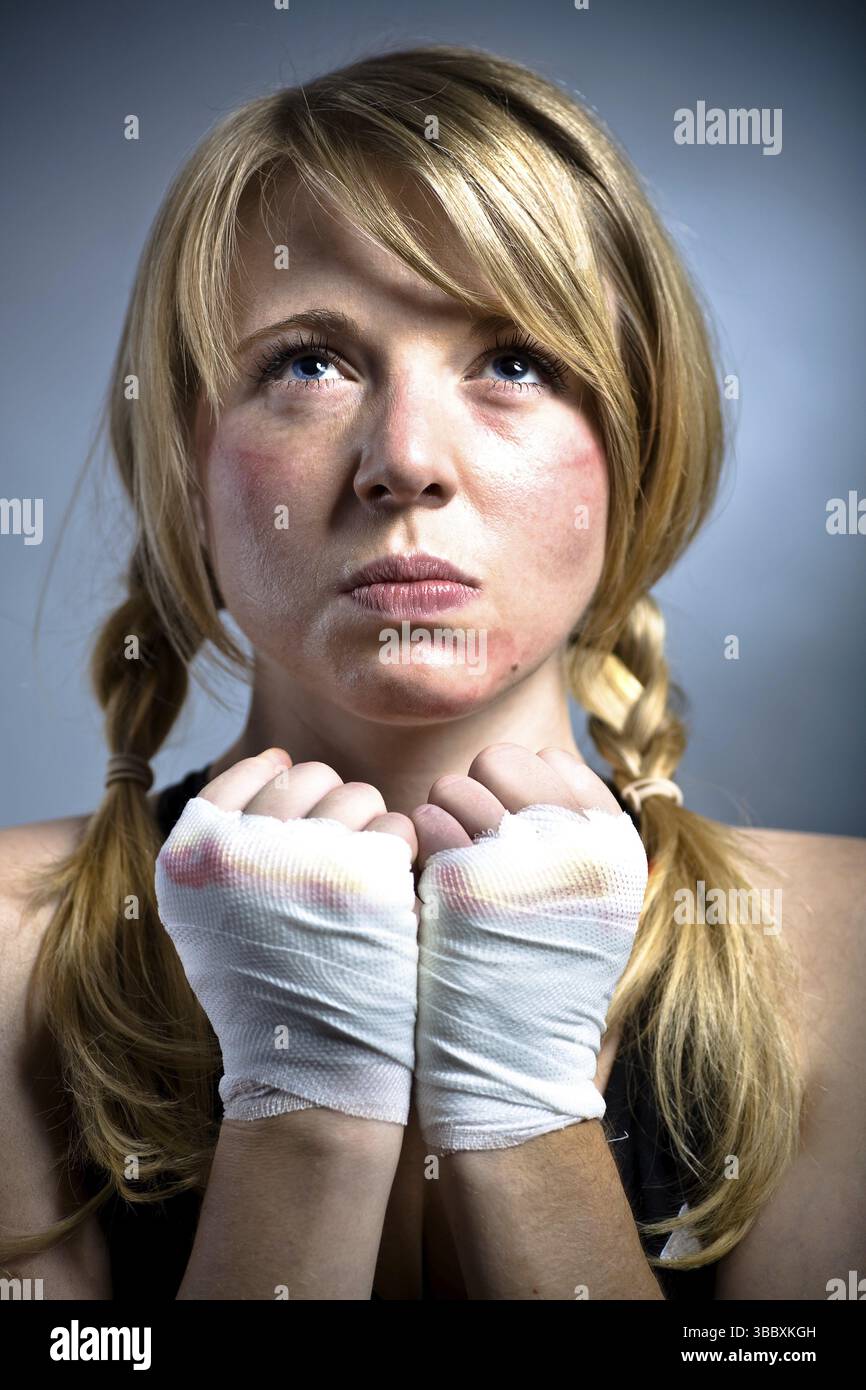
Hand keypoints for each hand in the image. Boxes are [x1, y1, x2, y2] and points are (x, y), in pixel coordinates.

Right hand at [155, 749, 419, 1124]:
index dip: (277, 782)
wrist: (307, 1067)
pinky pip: (396, 828)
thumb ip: (223, 842)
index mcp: (189, 857)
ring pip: (356, 795)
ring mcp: (299, 859)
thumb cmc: (263, 991)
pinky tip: (388, 897)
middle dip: (331, 806)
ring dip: (370, 829)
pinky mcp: (361, 876)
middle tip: (339, 856)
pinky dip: (400, 856)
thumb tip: (274, 760)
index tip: (297, 808)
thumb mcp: (209, 915)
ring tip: (362, 880)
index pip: (242, 777)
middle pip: (305, 777)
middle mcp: (235, 850)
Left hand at [408, 744, 647, 1153]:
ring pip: (453, 785)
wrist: (515, 1065)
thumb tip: (541, 761)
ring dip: (440, 820)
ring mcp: (524, 863)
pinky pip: (425, 823)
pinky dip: (417, 846)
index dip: (522, 793)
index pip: (555, 766)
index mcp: (615, 847)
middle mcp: (578, 845)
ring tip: (449, 867)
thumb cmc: (543, 979)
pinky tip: (427, 881)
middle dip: (477, 791)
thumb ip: (578, 833)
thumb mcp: (592, 903)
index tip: (513, 836)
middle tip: (471, 839)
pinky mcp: (468, 885)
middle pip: (502, 760)